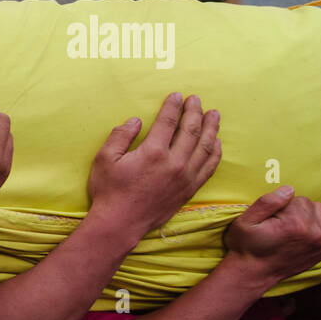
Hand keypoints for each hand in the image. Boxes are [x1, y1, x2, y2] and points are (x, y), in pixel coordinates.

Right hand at [88, 93, 220, 236]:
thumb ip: (120, 136)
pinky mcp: (190, 189)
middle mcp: (174, 163)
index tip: (177, 96)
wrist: (120, 223)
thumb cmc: (109, 191)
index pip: (168, 122)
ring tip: (214, 115)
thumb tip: (135, 121)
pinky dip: (215, 152)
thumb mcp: (104, 159)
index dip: (173, 106)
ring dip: (211, 128)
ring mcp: (185, 177)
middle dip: (195, 112)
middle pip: (191, 130)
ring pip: (205, 147)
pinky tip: (216, 142)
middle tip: (196, 100)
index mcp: (152, 152)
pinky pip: (209, 167)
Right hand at [224, 188, 320, 286]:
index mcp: (294, 224)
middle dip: (296, 211)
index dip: (280, 207)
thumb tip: (289, 189)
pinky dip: (317, 227)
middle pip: (311, 205)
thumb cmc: (246, 247)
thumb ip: (267, 202)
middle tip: (279, 227)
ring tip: (292, 231)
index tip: (270, 220)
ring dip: (308, 218)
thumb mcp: (245, 222)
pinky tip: (303, 235)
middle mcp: (314, 233)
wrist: (253, 274)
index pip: (295, 198)